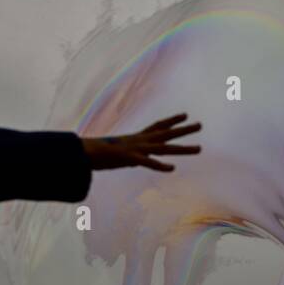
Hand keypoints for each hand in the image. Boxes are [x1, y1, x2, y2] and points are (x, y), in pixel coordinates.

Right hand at [81, 114, 201, 172]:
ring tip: (200, 149)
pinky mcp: (129, 158)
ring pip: (164, 147)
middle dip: (184, 130)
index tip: (185, 115)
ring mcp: (136, 149)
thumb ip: (130, 155)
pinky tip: (172, 168)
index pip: (158, 126)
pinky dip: (159, 165)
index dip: (172, 121)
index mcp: (137, 138)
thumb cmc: (99, 153)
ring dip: (183, 149)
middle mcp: (140, 141)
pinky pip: (147, 162)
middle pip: (166, 134)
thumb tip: (133, 159)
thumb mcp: (118, 152)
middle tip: (200, 125)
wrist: (83, 152)